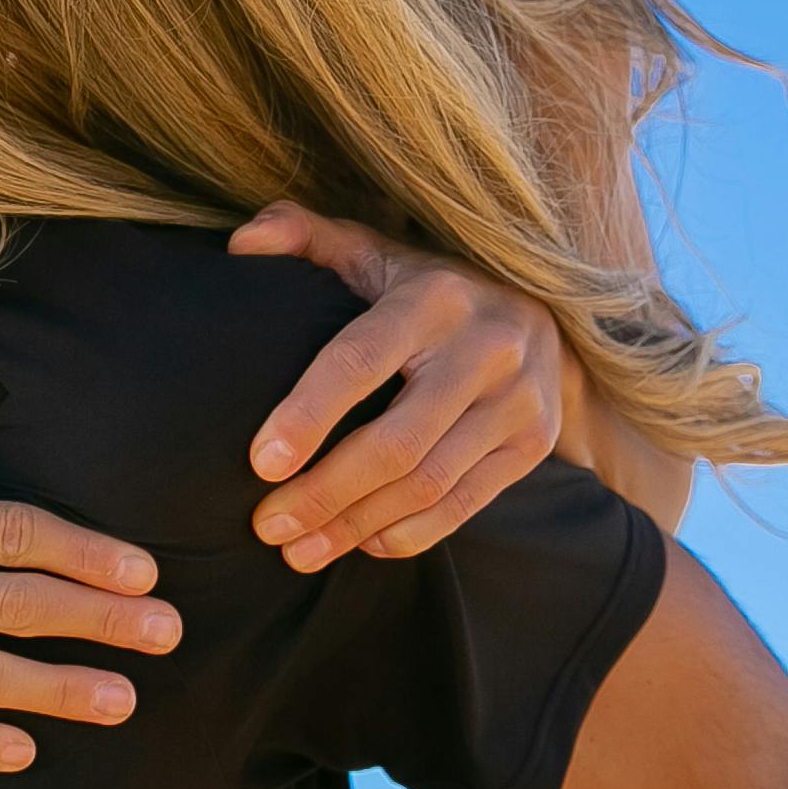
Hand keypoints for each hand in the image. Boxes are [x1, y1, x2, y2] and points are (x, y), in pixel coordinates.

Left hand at [230, 203, 585, 569]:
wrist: (546, 316)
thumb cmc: (429, 288)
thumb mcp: (374, 251)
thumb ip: (306, 237)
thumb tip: (241, 246)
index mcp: (433, 297)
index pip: (361, 360)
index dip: (308, 414)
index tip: (260, 463)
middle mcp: (485, 347)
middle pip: (396, 442)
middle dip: (324, 492)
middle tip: (267, 525)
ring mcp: (518, 400)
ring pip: (428, 483)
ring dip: (357, 526)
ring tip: (298, 550)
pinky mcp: (534, 444)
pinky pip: (465, 504)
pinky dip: (409, 534)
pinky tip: (361, 544)